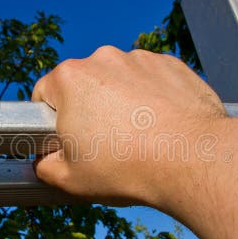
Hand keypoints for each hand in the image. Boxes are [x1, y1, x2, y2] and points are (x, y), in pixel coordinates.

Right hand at [31, 46, 231, 207]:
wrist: (193, 159)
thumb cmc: (128, 168)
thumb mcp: (70, 180)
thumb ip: (45, 166)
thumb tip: (44, 160)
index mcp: (70, 79)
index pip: (45, 94)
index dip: (53, 120)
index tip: (69, 140)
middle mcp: (103, 59)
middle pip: (84, 83)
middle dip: (90, 109)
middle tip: (106, 144)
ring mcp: (140, 59)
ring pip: (120, 80)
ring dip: (123, 101)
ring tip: (139, 137)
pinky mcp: (171, 65)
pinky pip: (152, 80)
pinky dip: (153, 97)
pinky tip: (162, 126)